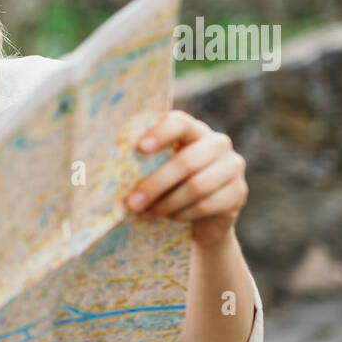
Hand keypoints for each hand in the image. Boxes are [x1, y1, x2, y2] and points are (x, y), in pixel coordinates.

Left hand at [125, 110, 247, 247]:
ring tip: (146, 214)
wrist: (201, 217)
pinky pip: (207, 205)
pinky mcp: (238, 192)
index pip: (180, 123)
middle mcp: (217, 143)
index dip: (160, 133)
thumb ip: (142, 163)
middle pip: (186, 161)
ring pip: (196, 186)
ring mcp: (232, 166)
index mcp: (193, 130)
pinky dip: (183, 214)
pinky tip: (170, 218)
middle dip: (155, 184)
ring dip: (167, 203)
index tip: (139, 148)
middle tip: (131, 202)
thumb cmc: (169, 187)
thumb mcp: (156, 170)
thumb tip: (103, 166)